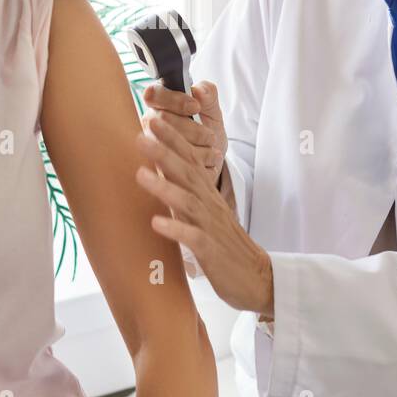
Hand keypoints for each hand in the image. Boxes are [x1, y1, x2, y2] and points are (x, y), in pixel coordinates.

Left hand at [134, 116, 273, 316]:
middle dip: (164, 152)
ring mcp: (211, 227)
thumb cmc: (226, 245)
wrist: (257, 277)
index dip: (173, 139)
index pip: (191, 159)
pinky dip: (175, 228)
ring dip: (163, 186)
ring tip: (139, 174)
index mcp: (207, 195)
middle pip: (187, 173)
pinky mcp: (211, 251)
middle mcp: (209, 206)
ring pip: (188, 202)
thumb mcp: (207, 213)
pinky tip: (156, 222)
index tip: (154, 118)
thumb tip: (162, 171)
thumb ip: (188, 192)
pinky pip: (193, 238)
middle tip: (142, 134)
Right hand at [141, 81, 227, 189]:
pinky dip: (196, 163)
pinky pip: (171, 165)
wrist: (211, 162)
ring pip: (166, 143)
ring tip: (211, 149)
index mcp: (160, 104)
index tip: (195, 107)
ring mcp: (150, 144)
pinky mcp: (157, 166)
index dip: (174, 100)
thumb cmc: (207, 132)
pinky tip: (208, 163)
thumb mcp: (213, 112)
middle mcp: (150, 123)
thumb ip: (209, 95)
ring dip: (196, 146)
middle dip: (191, 128)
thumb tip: (200, 90)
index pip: (154, 94)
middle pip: (162, 119)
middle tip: (209, 135)